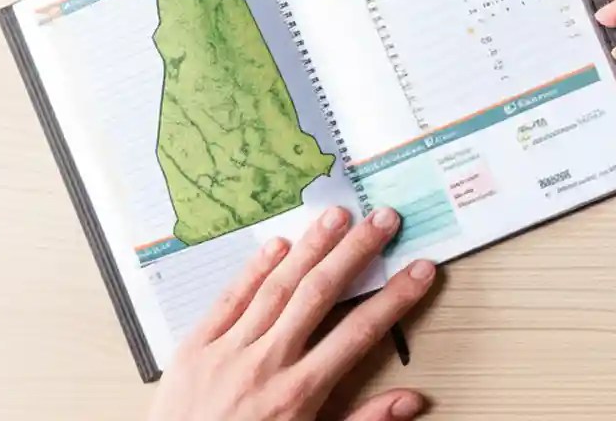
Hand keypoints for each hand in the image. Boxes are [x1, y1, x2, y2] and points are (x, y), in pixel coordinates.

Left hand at [148, 207, 435, 420]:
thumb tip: (411, 400)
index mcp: (300, 392)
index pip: (360, 332)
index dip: (395, 297)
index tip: (420, 270)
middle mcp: (267, 363)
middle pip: (320, 294)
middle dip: (356, 252)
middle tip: (383, 220)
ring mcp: (229, 351)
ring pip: (277, 286)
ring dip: (311, 246)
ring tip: (337, 216)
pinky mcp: (195, 347)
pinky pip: (230, 299)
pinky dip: (254, 269)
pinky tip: (277, 245)